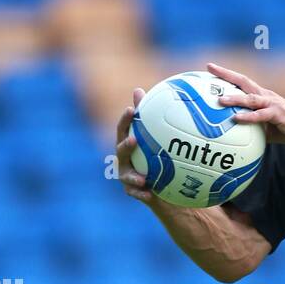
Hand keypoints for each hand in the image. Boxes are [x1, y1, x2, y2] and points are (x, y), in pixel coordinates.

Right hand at [115, 87, 154, 203]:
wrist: (163, 184)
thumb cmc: (159, 155)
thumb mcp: (158, 137)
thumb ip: (150, 116)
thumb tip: (139, 90)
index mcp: (128, 143)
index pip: (124, 129)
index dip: (126, 120)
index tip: (131, 110)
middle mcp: (124, 158)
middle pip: (121, 151)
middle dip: (126, 145)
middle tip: (134, 140)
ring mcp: (127, 175)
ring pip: (126, 175)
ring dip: (133, 176)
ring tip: (142, 177)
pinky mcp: (133, 191)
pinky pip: (136, 193)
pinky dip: (141, 193)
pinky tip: (149, 193)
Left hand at [208, 61, 284, 144]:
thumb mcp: (265, 125)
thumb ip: (251, 126)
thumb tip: (235, 135)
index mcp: (260, 95)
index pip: (241, 81)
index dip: (226, 74)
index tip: (211, 67)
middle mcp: (264, 95)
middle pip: (243, 81)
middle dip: (226, 74)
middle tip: (210, 68)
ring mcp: (271, 103)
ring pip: (250, 98)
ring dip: (235, 98)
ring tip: (220, 100)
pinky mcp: (277, 114)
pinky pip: (261, 115)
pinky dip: (248, 117)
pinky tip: (237, 118)